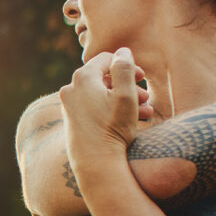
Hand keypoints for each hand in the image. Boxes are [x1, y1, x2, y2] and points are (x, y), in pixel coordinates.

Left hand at [58, 47, 145, 167]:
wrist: (95, 164)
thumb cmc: (112, 128)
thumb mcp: (126, 95)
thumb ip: (125, 68)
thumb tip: (123, 51)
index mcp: (83, 78)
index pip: (108, 59)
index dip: (128, 65)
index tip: (143, 77)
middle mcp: (71, 89)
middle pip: (104, 78)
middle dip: (129, 86)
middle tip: (146, 97)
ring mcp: (69, 106)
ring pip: (102, 95)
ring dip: (125, 100)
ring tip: (145, 112)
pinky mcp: (72, 121)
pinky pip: (94, 108)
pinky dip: (112, 110)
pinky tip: (131, 121)